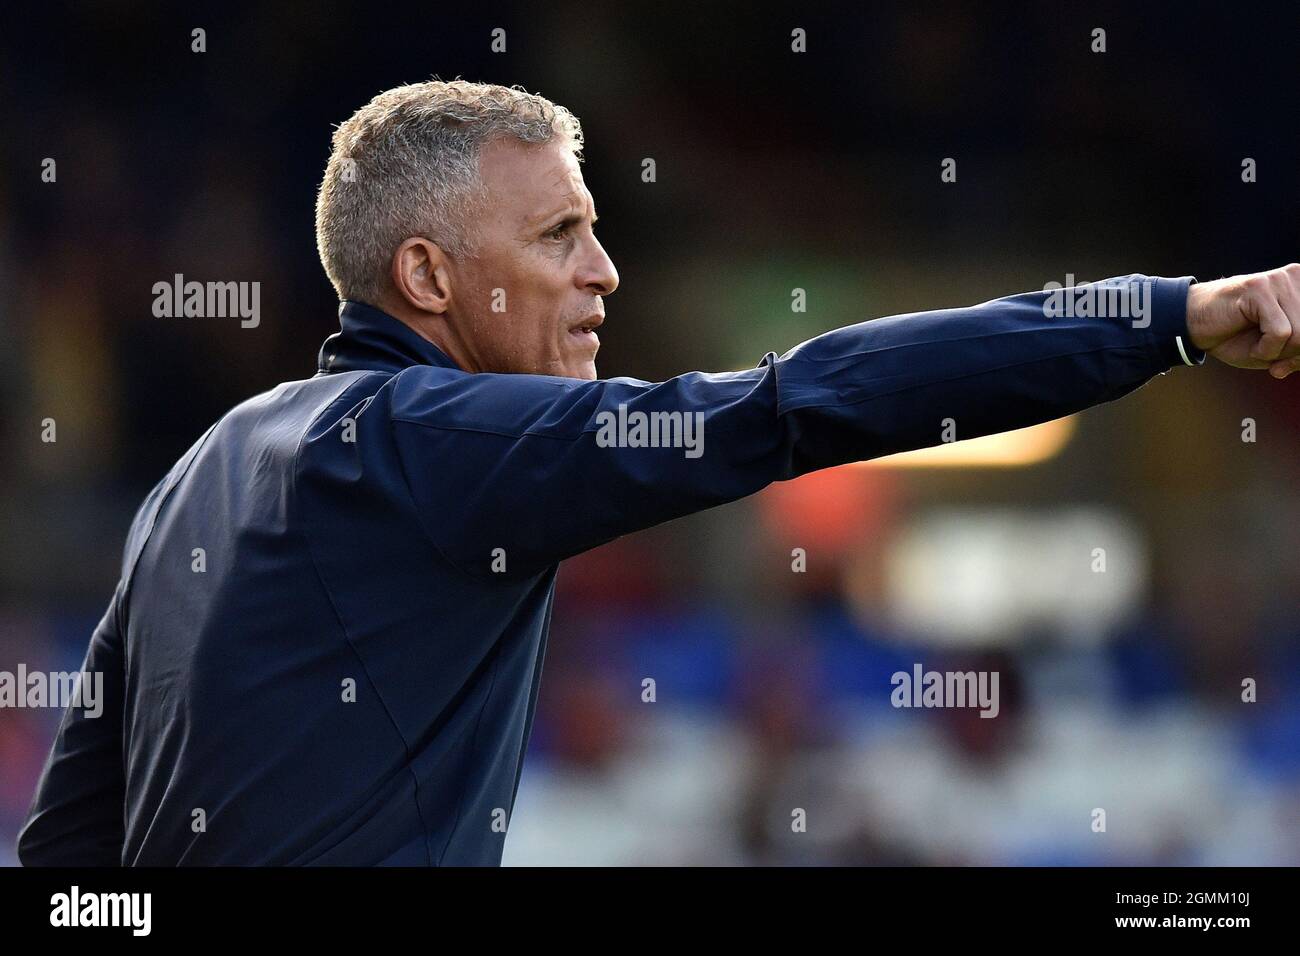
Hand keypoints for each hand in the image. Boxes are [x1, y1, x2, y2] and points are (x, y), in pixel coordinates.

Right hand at [1185, 264, 1299, 377]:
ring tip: (1259, 345)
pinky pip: (1281, 332)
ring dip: (1278, 352)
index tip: (1293, 362)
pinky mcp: (1260, 288)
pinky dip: (1265, 349)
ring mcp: (1280, 280)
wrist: (1193, 326)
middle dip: (1297, 354)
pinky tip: (1252, 344)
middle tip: (1276, 360)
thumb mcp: (1281, 349)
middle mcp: (1298, 277)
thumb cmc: (1237, 336)